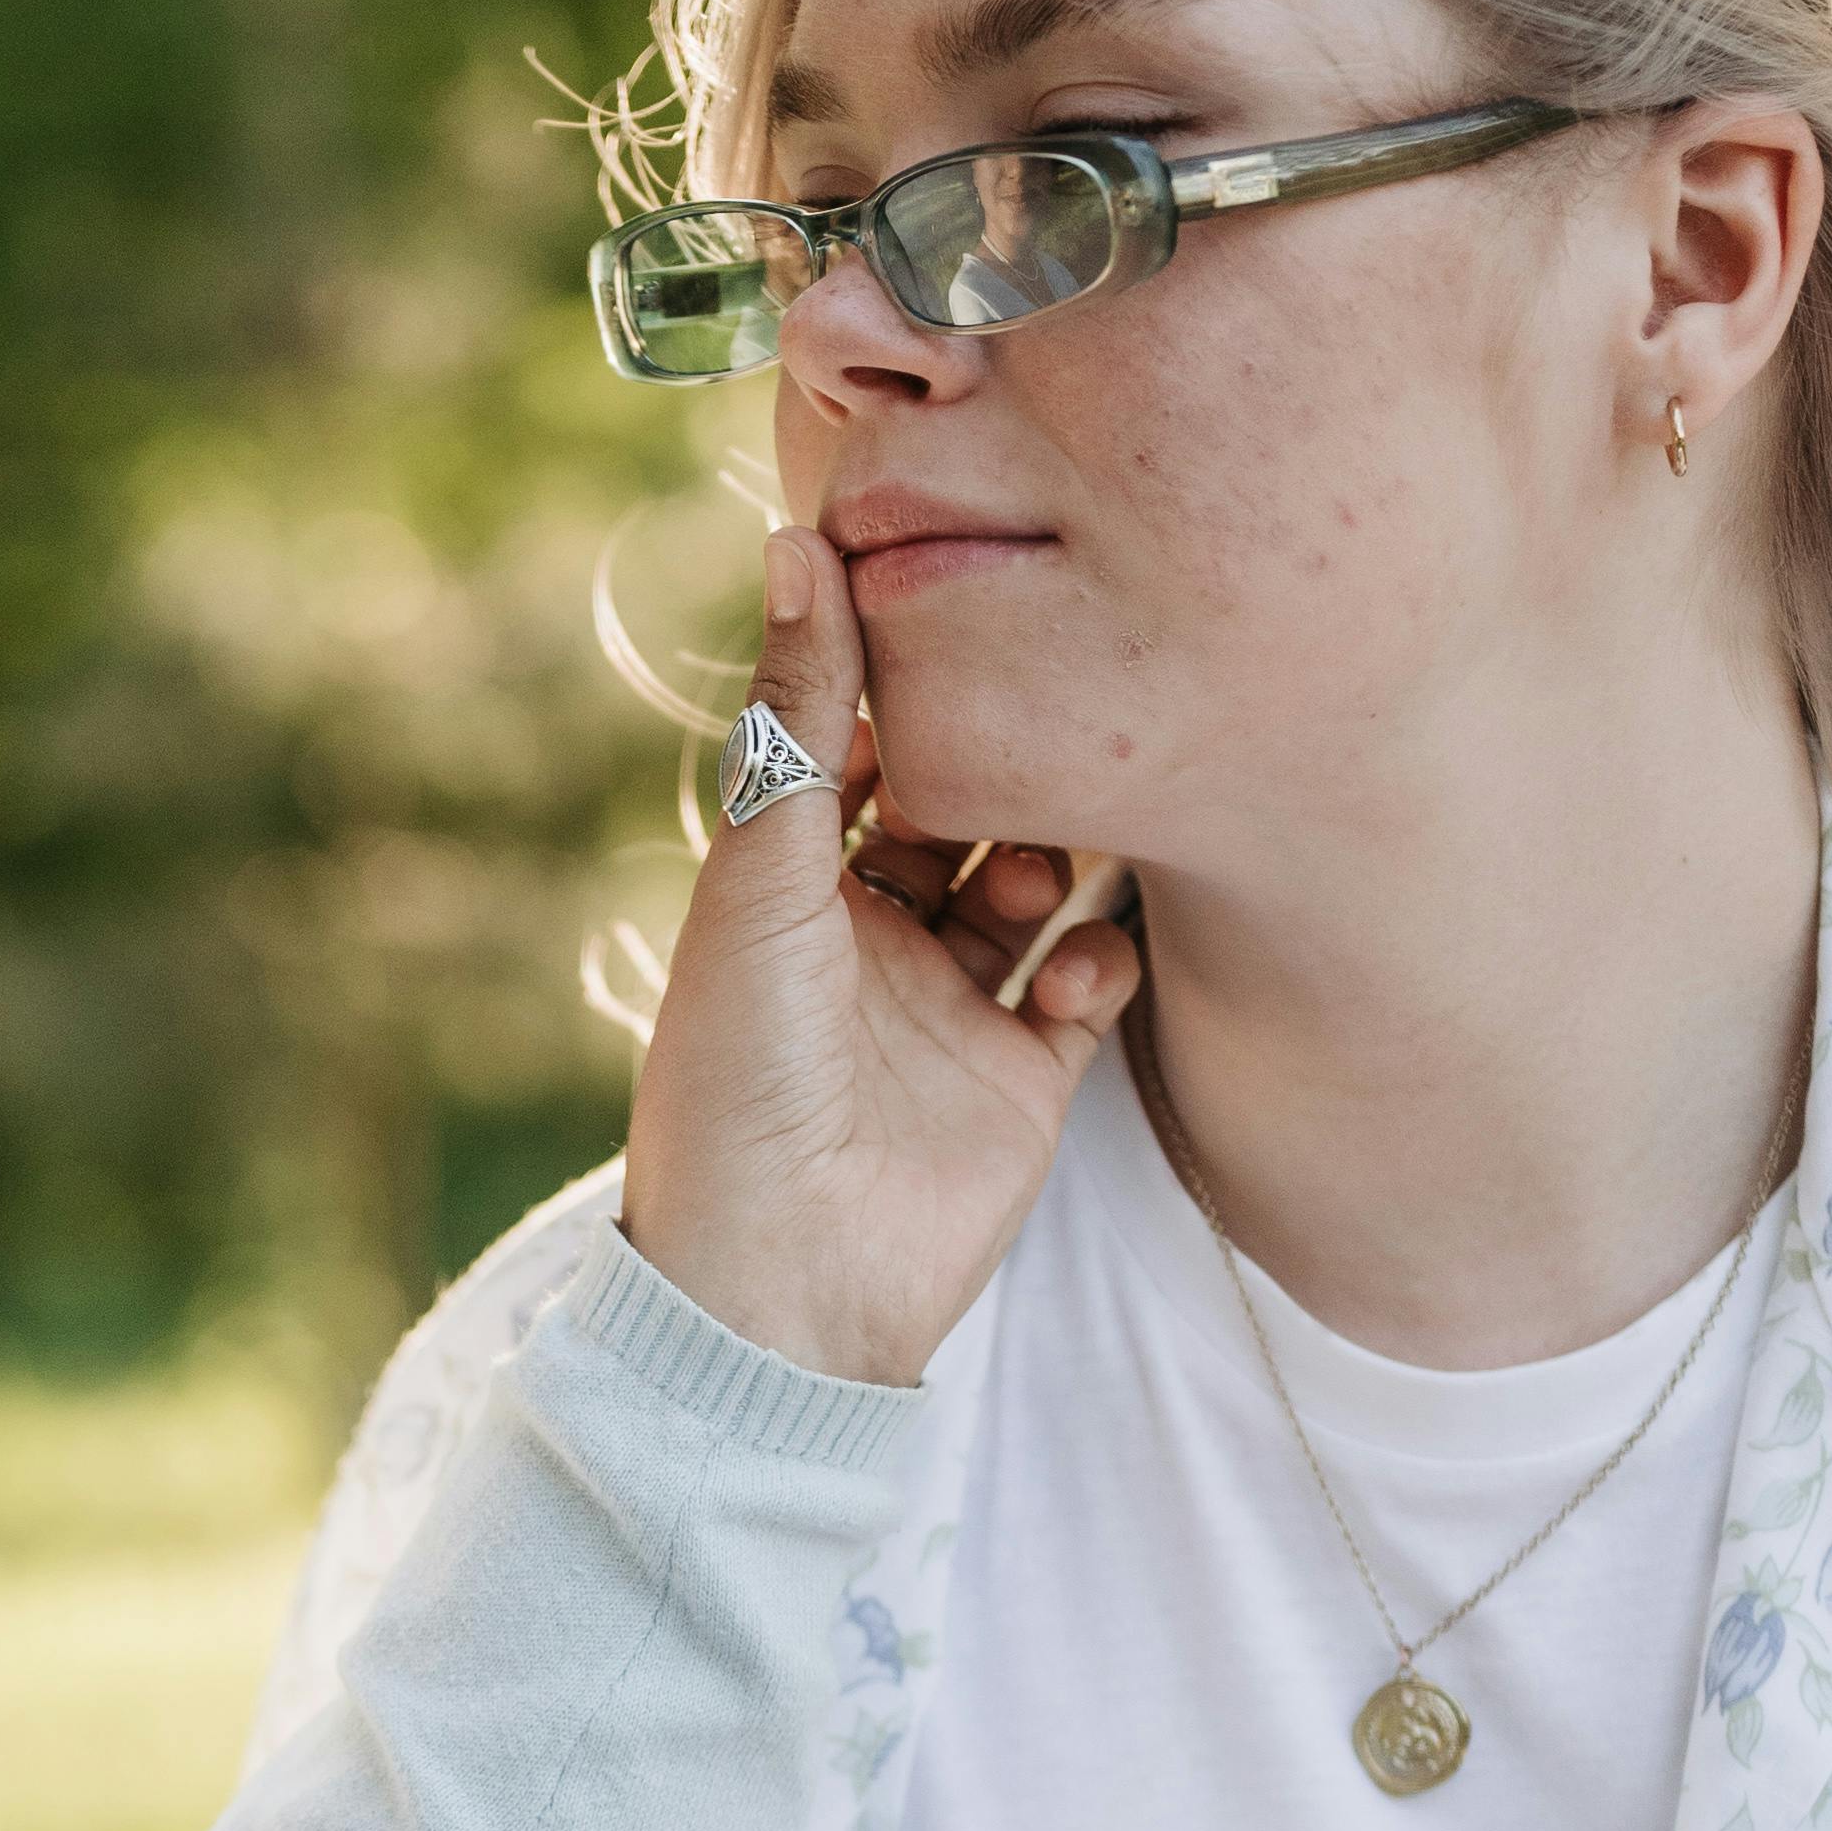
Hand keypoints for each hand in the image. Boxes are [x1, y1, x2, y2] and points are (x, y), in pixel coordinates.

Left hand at [616, 527, 1140, 1391]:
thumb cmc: (736, 1084)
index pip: (862, 747)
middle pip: (966, 804)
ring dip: (1058, 850)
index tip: (967, 591)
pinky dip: (1095, 950)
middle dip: (1007, 762)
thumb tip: (796, 545)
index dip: (910, 677)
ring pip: (1039, 877)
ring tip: (1055, 850)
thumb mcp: (761, 881)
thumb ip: (798, 721)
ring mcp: (952, 1003)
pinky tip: (1065, 964)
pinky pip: (1088, 976)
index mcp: (785, 885)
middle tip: (1048, 714)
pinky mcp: (1023, 1074)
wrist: (780, 1285)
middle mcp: (871, 934)